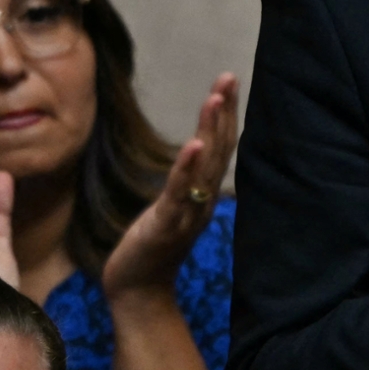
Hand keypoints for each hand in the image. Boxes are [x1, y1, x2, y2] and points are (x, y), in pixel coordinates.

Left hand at [101, 74, 236, 302]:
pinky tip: (195, 143)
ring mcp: (187, 211)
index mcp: (203, 194)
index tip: (229, 83)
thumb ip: (185, 182)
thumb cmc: (152, 249)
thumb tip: (193, 155)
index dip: (226, 115)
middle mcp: (203, 199)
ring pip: (205, 165)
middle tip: (229, 78)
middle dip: (224, 112)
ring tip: (216, 98)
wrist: (140, 291)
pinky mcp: (166, 223)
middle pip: (220, 149)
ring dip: (212, 129)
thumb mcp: (172, 208)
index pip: (221, 147)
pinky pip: (179, 191)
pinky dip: (188, 166)